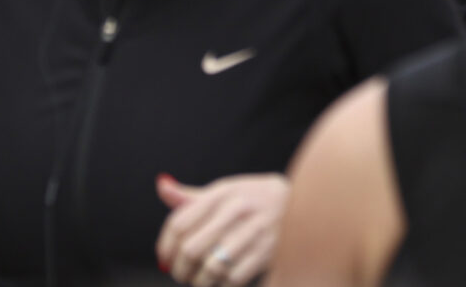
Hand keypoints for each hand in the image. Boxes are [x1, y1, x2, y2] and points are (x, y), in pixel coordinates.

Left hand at [156, 172, 286, 285]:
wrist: (302, 202)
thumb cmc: (255, 199)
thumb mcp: (226, 190)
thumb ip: (192, 197)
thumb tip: (162, 187)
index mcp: (222, 193)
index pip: (179, 223)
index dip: (165, 247)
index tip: (165, 259)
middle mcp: (236, 210)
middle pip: (191, 249)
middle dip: (180, 269)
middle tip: (182, 274)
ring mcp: (253, 232)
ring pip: (210, 268)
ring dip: (199, 281)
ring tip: (200, 280)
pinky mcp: (268, 253)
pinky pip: (233, 279)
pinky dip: (222, 285)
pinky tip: (222, 281)